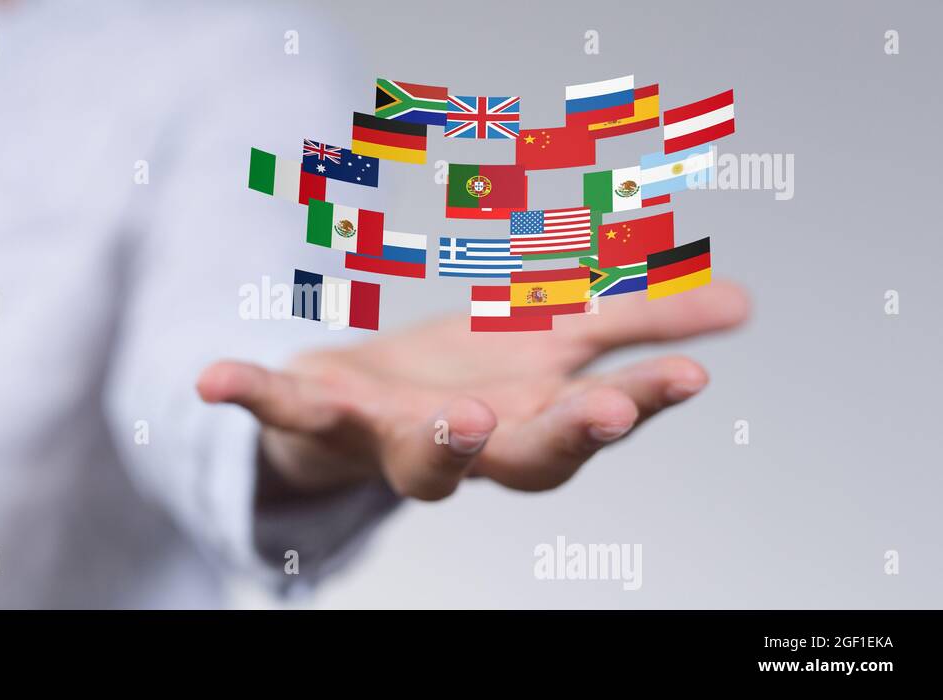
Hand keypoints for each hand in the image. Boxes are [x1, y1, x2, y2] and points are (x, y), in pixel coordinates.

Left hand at [197, 282, 748, 500]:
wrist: (359, 398)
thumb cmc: (465, 375)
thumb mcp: (553, 336)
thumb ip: (640, 320)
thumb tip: (742, 306)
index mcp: (521, 427)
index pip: (587, 427)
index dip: (636, 406)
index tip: (686, 376)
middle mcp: (462, 449)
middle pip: (517, 462)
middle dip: (558, 437)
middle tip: (599, 410)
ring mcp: (388, 440)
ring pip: (417, 461)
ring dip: (440, 444)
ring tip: (460, 413)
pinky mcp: (319, 415)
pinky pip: (283, 411)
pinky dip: (248, 394)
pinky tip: (211, 377)